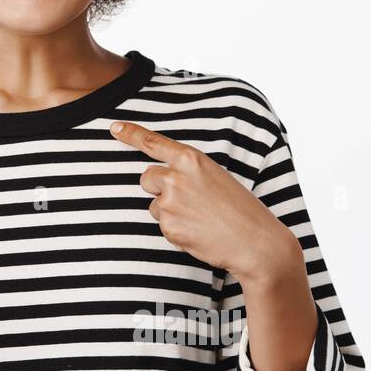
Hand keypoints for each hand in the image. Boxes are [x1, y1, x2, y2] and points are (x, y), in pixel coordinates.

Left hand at [109, 120, 300, 286]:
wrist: (255, 243)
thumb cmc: (240, 208)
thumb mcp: (215, 177)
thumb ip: (187, 172)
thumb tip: (161, 179)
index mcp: (191, 159)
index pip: (153, 143)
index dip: (131, 134)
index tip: (114, 127)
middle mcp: (175, 177)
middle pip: (146, 178)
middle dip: (159, 189)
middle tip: (189, 200)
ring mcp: (169, 202)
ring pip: (154, 205)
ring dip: (170, 212)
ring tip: (200, 218)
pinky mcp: (168, 226)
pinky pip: (162, 225)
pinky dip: (176, 230)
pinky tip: (199, 232)